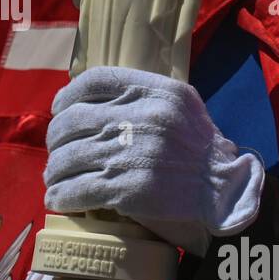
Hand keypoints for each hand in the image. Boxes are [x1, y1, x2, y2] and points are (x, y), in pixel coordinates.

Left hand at [43, 65, 265, 249]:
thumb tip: (94, 98)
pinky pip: (76, 190)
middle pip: (72, 122)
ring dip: (54, 171)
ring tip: (54, 178)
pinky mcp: (125, 190)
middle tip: (57, 150)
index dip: (68, 96)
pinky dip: (61, 195)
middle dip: (56, 138)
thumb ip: (143, 95)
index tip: (60, 108)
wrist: (224, 191)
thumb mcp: (180, 105)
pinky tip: (59, 198)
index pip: (94, 81)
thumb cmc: (198, 147)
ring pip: (68, 158)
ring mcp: (130, 154)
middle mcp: (140, 118)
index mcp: (154, 91)